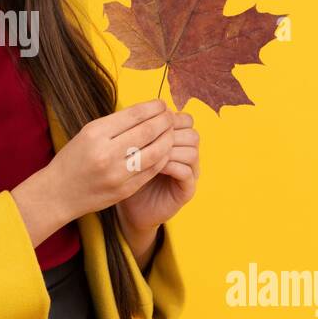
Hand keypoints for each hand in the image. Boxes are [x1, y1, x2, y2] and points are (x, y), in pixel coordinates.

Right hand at [40, 99, 178, 222]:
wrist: (58, 194)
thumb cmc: (73, 160)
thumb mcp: (86, 134)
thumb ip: (114, 124)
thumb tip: (146, 112)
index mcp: (95, 134)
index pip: (134, 115)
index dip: (153, 107)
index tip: (161, 103)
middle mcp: (106, 153)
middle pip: (148, 131)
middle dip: (165, 120)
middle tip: (171, 115)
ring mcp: (117, 174)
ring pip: (155, 152)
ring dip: (168, 139)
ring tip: (171, 132)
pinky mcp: (125, 189)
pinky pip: (152, 170)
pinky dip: (162, 157)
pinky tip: (165, 150)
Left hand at [114, 106, 198, 248]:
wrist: (130, 211)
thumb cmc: (125, 176)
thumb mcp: (128, 152)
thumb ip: (136, 132)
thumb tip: (135, 107)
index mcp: (175, 141)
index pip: (183, 119)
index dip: (167, 115)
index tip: (147, 117)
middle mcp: (186, 155)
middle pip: (191, 130)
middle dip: (169, 130)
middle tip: (150, 133)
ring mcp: (189, 173)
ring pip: (192, 149)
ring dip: (171, 147)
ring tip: (149, 150)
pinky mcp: (186, 191)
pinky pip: (187, 172)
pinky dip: (172, 166)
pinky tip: (155, 166)